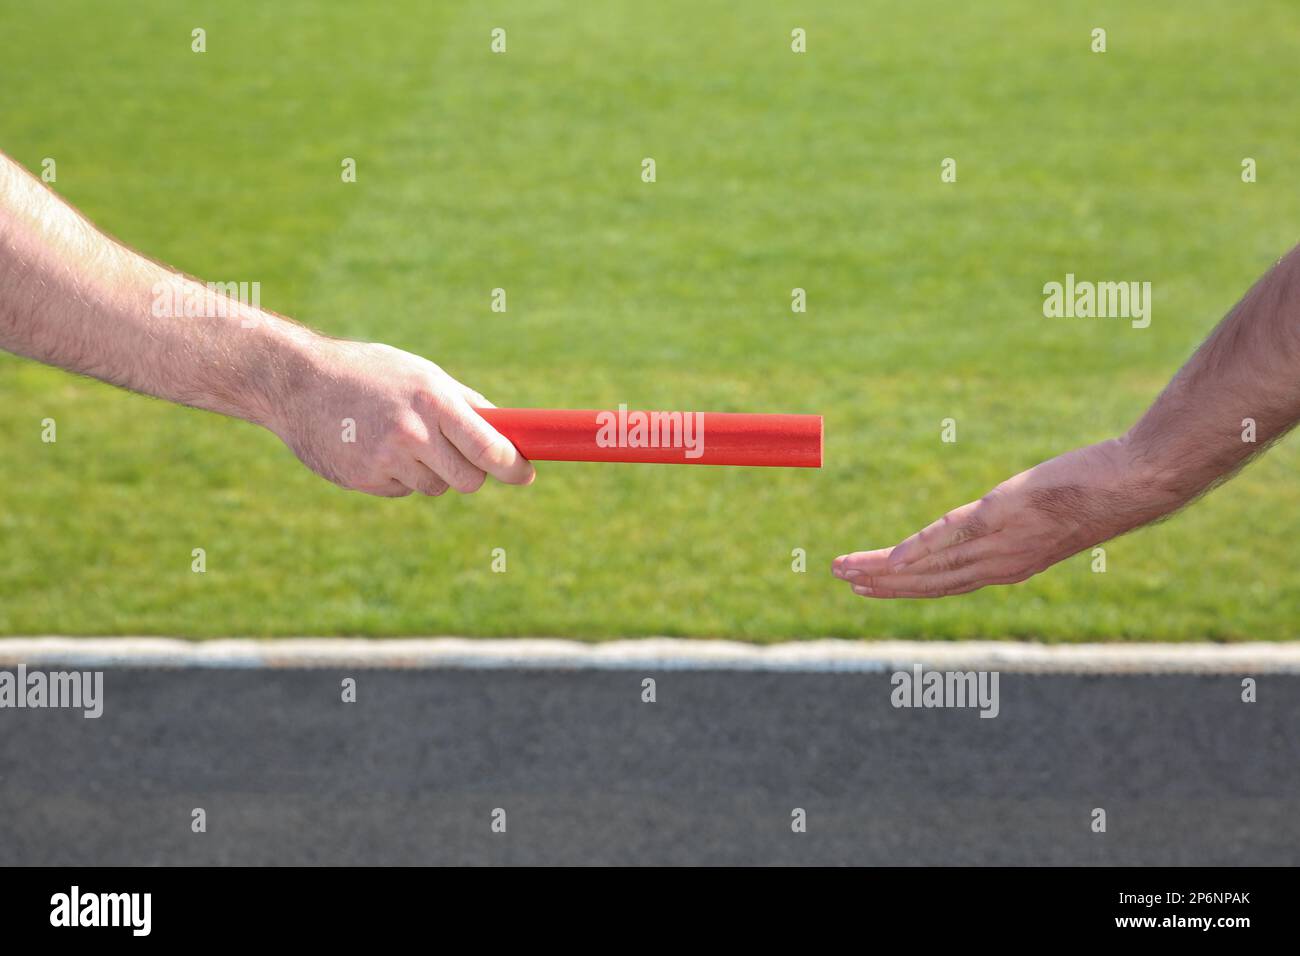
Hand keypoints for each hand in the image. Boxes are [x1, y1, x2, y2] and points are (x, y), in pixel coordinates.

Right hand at [269, 338, 533, 496]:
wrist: (297, 382)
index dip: (514, 467)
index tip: (525, 474)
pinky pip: (403, 489)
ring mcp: (387, 460)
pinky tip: (375, 447)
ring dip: (431, 472)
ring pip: (435, 487)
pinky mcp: (365, 480)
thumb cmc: (370, 372)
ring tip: (401, 438)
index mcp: (433, 401)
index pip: (490, 448)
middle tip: (462, 456)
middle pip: (469, 480)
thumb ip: (465, 403)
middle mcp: (413, 434)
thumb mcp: (421, 374)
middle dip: (473, 473)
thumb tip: (509, 429)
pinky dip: (399, 476)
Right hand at [832, 438, 1155, 597]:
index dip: (906, 588)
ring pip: (929, 568)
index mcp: (1010, 566)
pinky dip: (914, 552)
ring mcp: (997, 543)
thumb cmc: (1098, 492)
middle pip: (928, 583)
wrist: (1130, 485)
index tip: (872, 585)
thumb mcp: (1052, 513)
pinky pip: (947, 539)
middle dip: (882, 586)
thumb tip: (1012, 511)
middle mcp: (1000, 565)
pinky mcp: (998, 515)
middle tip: (843, 582)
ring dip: (883, 573)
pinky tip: (887, 557)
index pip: (946, 584)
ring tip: (845, 571)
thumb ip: (1022, 519)